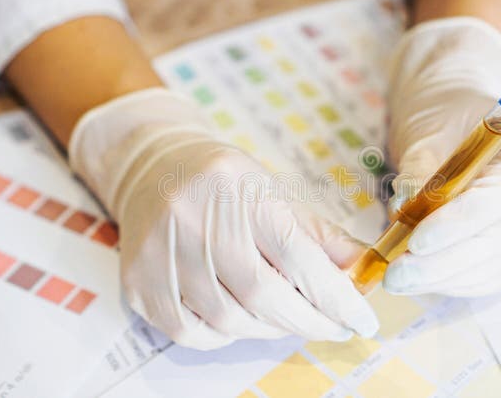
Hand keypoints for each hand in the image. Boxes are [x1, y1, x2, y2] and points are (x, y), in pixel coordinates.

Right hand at [70, 88, 377, 349]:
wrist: (153, 166)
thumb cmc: (223, 182)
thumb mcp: (275, 193)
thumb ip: (319, 235)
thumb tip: (363, 269)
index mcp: (239, 193)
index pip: (297, 257)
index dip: (335, 297)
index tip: (362, 320)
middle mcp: (196, 222)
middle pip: (263, 295)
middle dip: (308, 321)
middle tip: (333, 327)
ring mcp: (160, 255)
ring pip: (229, 320)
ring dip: (269, 329)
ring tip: (286, 317)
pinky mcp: (137, 283)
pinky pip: (191, 332)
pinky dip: (225, 335)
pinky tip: (240, 317)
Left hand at [382, 17, 500, 296]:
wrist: (457, 114)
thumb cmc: (441, 113)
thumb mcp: (426, 129)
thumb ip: (419, 170)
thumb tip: (404, 214)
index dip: (459, 222)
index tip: (416, 241)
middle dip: (445, 262)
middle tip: (396, 275)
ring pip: (496, 264)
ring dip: (444, 278)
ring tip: (398, 278)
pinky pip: (489, 274)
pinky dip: (452, 281)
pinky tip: (418, 279)